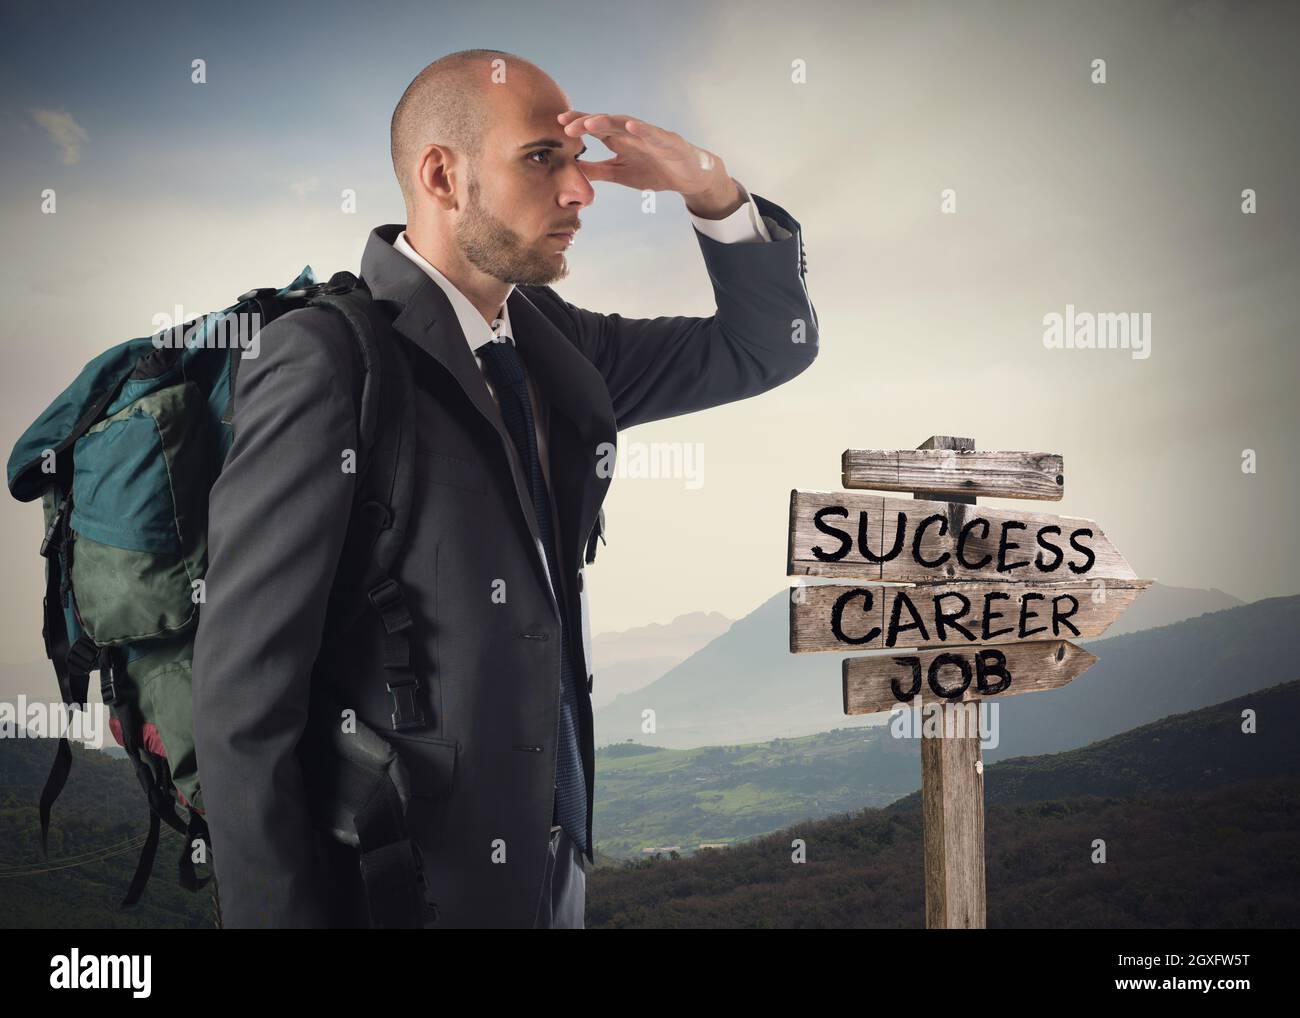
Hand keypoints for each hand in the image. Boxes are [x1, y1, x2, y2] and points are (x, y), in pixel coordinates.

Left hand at [557, 110, 741, 215]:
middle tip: (566, 123)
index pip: (594, 129)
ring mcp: (649, 135)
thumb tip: (572, 169)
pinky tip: (631, 126)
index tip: (558, 124)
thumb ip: (598, 170)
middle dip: (586, 122)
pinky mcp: (667, 141)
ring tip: (591, 122)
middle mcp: (631, 133)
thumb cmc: (655, 171)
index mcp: (619, 140)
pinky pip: (654, 134)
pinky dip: (643, 129)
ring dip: (608, 122)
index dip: (577, 125)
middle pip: (605, 123)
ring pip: (626, 124)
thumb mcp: (620, 174)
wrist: (687, 177)